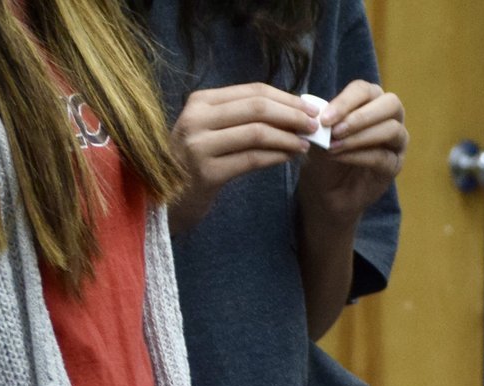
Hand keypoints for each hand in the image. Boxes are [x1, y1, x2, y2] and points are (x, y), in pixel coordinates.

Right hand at [170, 83, 317, 233]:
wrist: (168, 195)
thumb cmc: (199, 159)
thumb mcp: (214, 129)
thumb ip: (245, 117)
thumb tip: (293, 109)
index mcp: (201, 101)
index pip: (253, 91)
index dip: (287, 98)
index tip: (312, 108)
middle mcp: (197, 118)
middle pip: (258, 108)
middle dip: (293, 116)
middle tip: (315, 126)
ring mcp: (200, 145)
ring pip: (257, 133)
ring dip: (288, 138)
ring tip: (306, 144)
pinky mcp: (207, 172)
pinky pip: (252, 160)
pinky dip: (277, 157)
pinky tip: (290, 158)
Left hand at [299, 80, 407, 226]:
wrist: (324, 190)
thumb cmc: (323, 156)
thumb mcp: (318, 134)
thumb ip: (324, 121)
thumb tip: (323, 112)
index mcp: (370, 103)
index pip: (365, 91)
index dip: (346, 101)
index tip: (324, 118)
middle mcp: (389, 119)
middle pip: (390, 104)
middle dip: (361, 115)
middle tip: (335, 130)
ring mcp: (396, 143)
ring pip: (391, 129)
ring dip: (360, 136)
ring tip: (334, 144)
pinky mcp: (394, 165)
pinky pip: (383, 156)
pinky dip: (358, 155)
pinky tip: (338, 156)